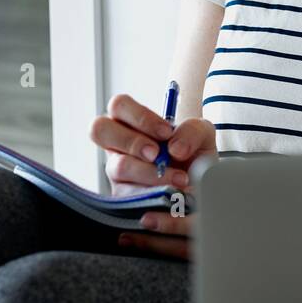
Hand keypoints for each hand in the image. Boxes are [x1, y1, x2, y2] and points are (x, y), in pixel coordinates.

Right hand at [90, 93, 217, 260]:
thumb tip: (173, 148)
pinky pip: (126, 196)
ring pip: (117, 167)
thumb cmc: (194, 153)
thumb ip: (192, 130)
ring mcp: (116, 171)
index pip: (119, 105)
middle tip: (157, 154)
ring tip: (180, 179)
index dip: (139, 116)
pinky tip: (172, 196)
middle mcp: (118, 144)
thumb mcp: (202, 135)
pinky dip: (152, 195)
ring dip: (151, 173)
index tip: (166, 132)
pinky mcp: (121, 197)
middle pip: (100, 129)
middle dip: (131, 141)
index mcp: (132, 122)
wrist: (201, 186)